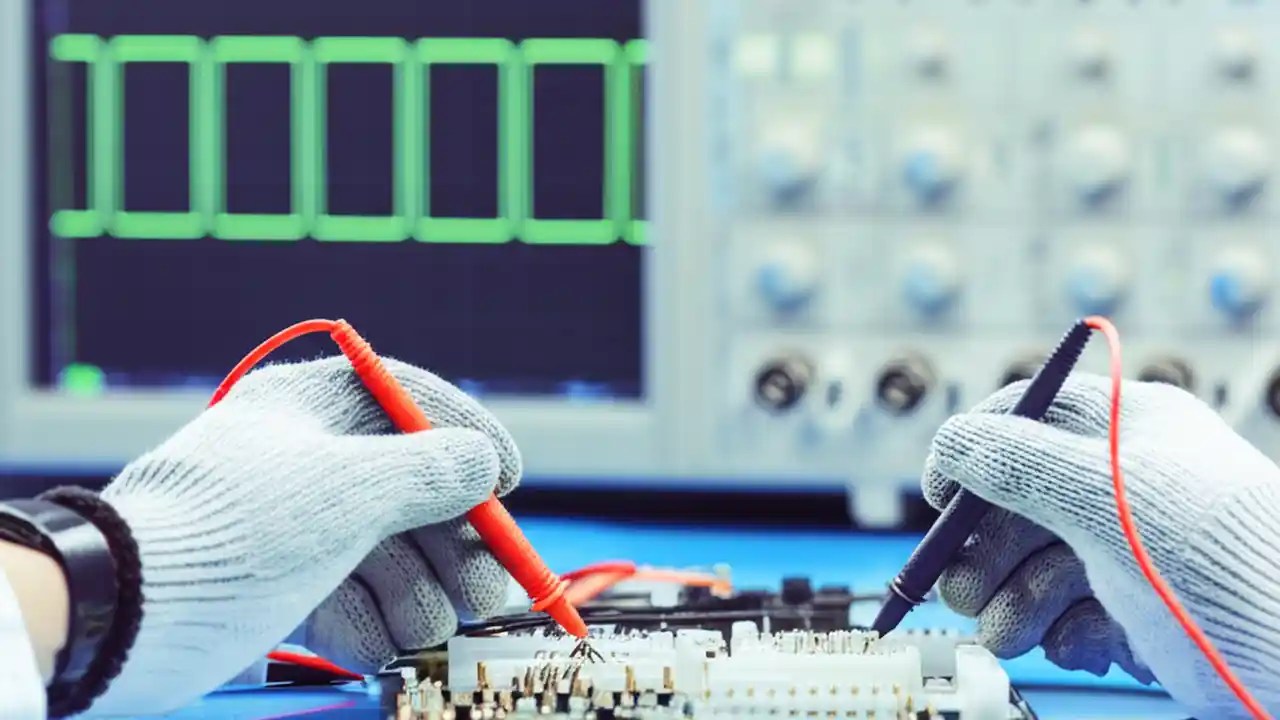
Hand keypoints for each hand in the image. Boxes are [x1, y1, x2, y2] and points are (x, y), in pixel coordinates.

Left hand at [90, 356, 520, 714]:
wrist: (130, 611)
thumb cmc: (242, 528)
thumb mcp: (350, 487)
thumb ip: (431, 470)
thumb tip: (482, 463)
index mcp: (312, 407)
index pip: (409, 400)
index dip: (467, 434)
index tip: (508, 479)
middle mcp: (308, 459)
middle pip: (411, 490)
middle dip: (454, 546)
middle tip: (485, 594)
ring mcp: (295, 524)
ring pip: (387, 552)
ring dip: (417, 595)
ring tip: (427, 626)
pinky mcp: (281, 582)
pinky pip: (349, 595)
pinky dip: (368, 622)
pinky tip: (375, 642)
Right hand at [923, 373, 1279, 718]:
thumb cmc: (1214, 556)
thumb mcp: (1103, 492)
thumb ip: (1015, 462)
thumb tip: (949, 445)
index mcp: (1123, 429)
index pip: (1024, 418)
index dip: (971, 455)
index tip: (938, 500)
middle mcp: (1119, 485)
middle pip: (1013, 505)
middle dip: (982, 554)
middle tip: (962, 591)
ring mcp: (1125, 549)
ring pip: (1031, 567)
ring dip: (1013, 604)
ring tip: (1017, 634)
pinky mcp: (1134, 609)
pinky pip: (1067, 616)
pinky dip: (1061, 635)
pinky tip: (1080, 645)